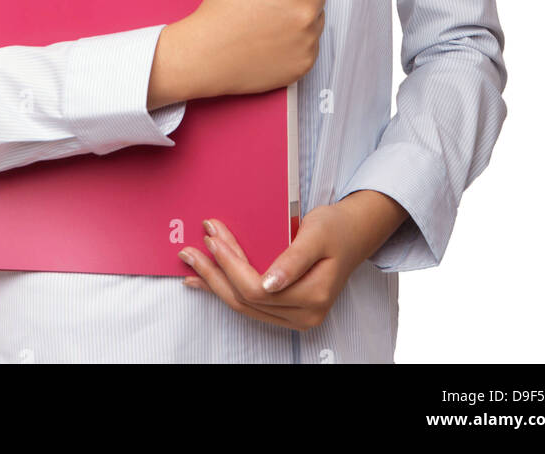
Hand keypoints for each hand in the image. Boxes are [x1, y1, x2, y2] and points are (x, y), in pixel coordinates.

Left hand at [177, 202, 379, 330]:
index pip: (257, 289)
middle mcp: (304, 314)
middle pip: (246, 300)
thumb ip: (293, 260)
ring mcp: (295, 316)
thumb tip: (269, 284)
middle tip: (191, 251)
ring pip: (244, 305)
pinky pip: (250, 303)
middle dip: (214, 274)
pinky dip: (227, 289)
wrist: (354, 233)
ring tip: (192, 264)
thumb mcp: (317, 235)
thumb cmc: (336, 228)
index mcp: (313, 297)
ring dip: (215, 283)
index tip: (212, 240)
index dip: (231, 265)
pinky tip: (206, 281)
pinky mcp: (287, 310)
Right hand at [181, 0, 334, 98]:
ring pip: (318, 17)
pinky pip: (312, 43)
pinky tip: (272, 41)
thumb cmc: (222, 12)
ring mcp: (308, 42)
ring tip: (269, 22)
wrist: (206, 57)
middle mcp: (306, 15)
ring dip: (301, 15)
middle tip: (270, 0)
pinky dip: (298, 40)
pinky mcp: (305, 64)